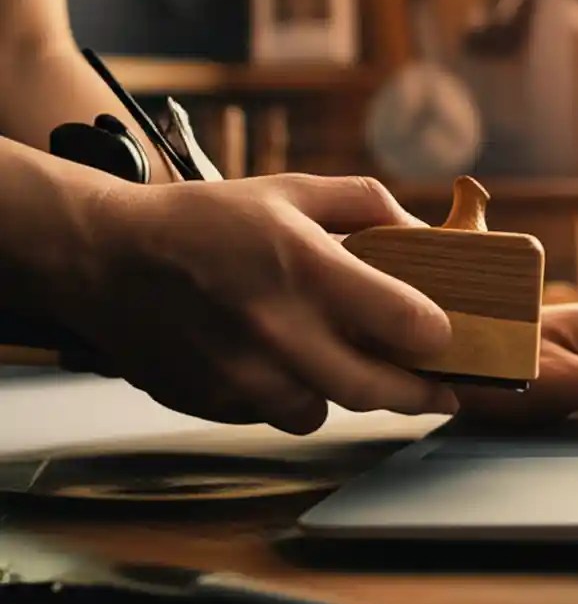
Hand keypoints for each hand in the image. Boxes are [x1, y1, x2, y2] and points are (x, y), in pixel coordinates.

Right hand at [70, 174, 456, 433]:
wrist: (105, 257)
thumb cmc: (204, 220)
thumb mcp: (292, 190)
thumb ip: (367, 205)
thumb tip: (423, 233)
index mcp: (308, 270)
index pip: (407, 323)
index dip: (438, 336)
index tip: (447, 339)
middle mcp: (279, 331)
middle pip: (378, 392)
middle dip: (419, 396)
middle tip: (440, 393)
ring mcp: (243, 375)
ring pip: (323, 411)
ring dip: (339, 390)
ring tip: (334, 358)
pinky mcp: (213, 402)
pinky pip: (274, 413)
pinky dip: (287, 393)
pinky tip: (275, 359)